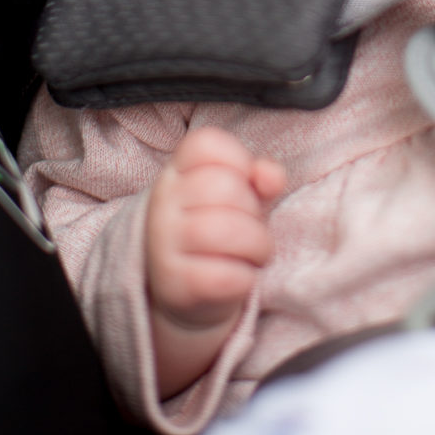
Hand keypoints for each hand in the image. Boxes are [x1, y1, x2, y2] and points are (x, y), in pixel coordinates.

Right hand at [146, 126, 284, 390]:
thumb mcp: (240, 194)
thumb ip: (259, 176)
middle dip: (253, 209)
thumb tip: (271, 178)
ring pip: (225, 230)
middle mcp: (163, 203)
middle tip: (252, 227)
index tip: (244, 184)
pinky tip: (242, 276)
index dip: (239, 159)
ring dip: (257, 244)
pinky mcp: (174, 284)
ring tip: (256, 253)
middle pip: (223, 186)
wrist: (185, 291)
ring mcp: (163, 243)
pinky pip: (224, 275)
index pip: (206, 144)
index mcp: (176, 172)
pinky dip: (246, 277)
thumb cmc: (220, 230)